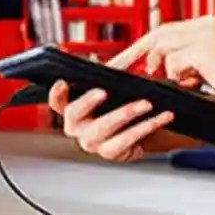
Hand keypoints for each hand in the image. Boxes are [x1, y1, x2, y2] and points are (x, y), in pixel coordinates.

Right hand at [49, 80, 174, 162]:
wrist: (145, 131)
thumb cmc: (123, 105)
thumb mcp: (115, 88)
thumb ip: (109, 75)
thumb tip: (113, 61)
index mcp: (74, 109)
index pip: (57, 102)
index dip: (56, 94)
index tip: (63, 82)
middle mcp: (78, 128)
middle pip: (75, 114)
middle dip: (88, 101)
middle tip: (104, 92)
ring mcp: (93, 143)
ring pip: (103, 128)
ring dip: (126, 113)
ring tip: (146, 104)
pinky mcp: (112, 153)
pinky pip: (126, 142)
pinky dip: (145, 127)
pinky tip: (158, 119)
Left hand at [108, 16, 214, 110]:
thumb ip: (193, 65)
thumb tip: (169, 71)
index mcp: (208, 27)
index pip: (169, 31)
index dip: (150, 46)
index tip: (134, 60)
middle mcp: (204, 25)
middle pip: (158, 33)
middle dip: (136, 51)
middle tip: (118, 66)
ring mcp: (202, 35)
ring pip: (163, 46)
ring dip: (163, 66)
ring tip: (176, 79)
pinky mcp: (202, 49)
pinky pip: (174, 63)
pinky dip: (178, 76)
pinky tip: (196, 83)